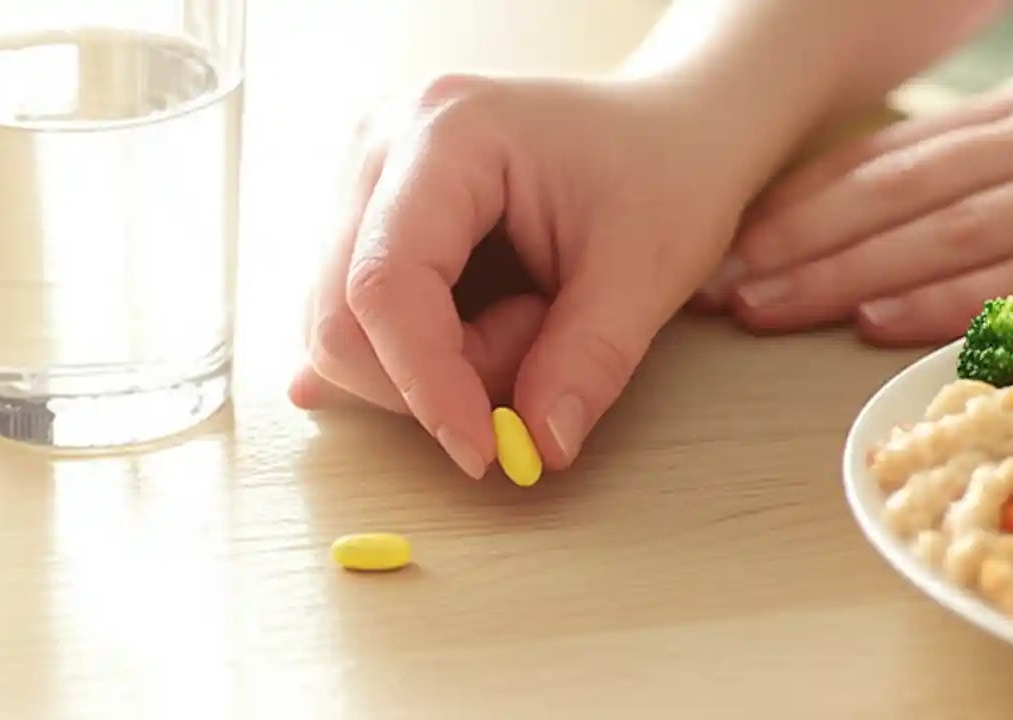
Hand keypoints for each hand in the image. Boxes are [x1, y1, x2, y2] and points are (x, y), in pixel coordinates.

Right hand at [289, 74, 747, 477]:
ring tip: (527, 322)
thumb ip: (589, 359)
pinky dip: (418, 355)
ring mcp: (365, 182)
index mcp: (447, 131)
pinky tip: (483, 330)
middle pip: (342, 315)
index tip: (487, 452)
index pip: (386, 282)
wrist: (669, 131)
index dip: (425, 382)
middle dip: (434, 377)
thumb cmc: (666, 172)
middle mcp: (381, 146)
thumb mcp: (649, 268)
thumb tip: (539, 447)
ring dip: (434, 367)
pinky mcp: (370, 221)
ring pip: (344, 330)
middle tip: (538, 357)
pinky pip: (358, 319)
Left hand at [698, 56, 1012, 344]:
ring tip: (765, 306)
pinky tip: (876, 321)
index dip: (803, 202)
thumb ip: (981, 163)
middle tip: (720, 287)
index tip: (731, 242)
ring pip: (946, 232)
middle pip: (895, 196)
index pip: (889, 157)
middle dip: (797, 244)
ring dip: (843, 274)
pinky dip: (950, 299)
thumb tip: (874, 213)